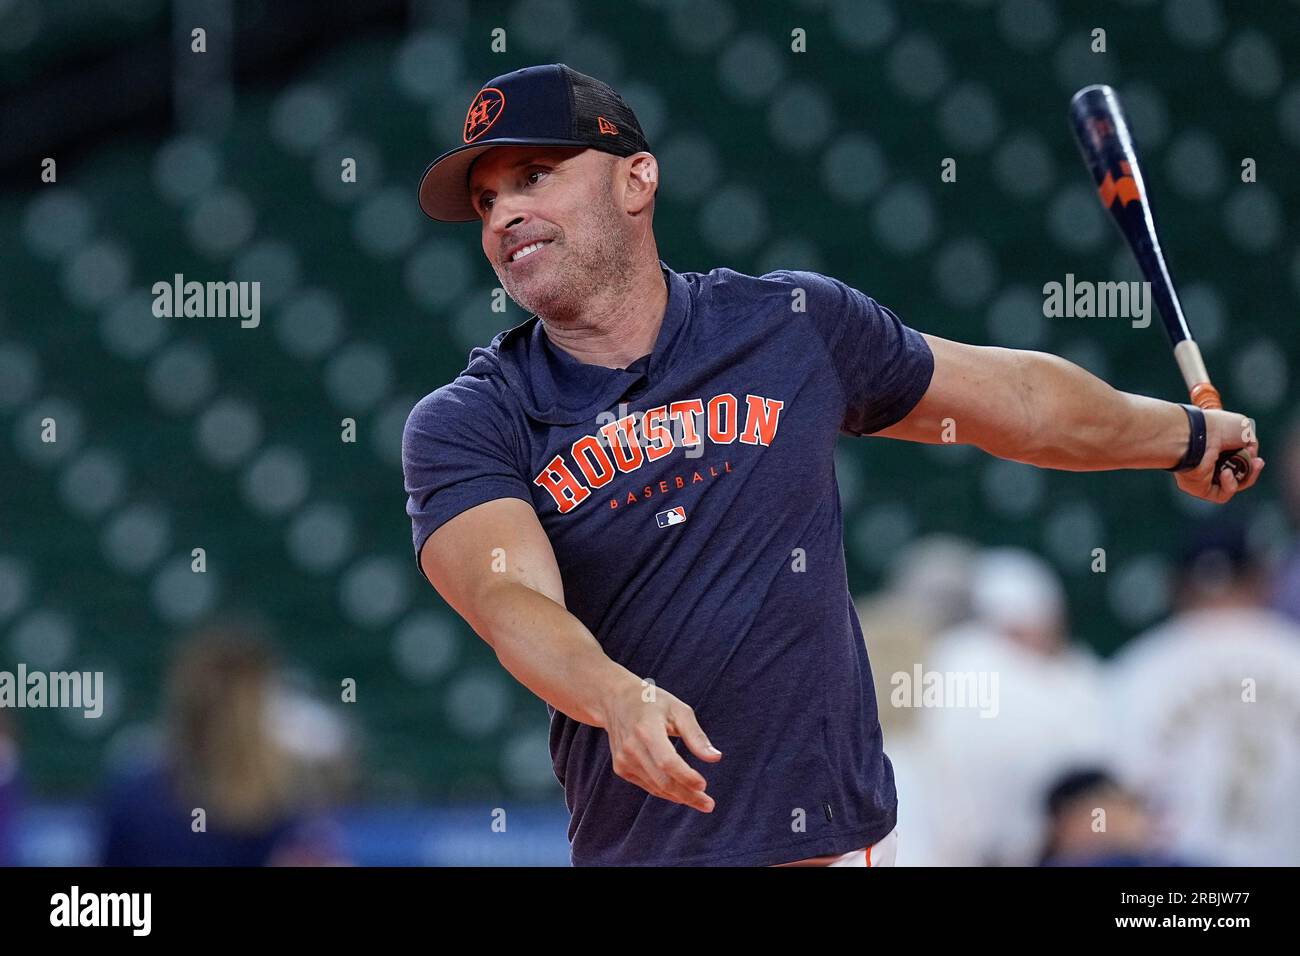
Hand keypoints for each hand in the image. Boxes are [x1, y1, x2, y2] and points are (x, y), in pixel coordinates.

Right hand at [600, 680, 721, 811]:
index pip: (666, 761)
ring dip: (680, 797)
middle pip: (662, 780)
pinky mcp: (621, 767)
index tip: (703, 785)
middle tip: (709, 804)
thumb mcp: (678, 710)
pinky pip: (648, 785)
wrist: (615, 700)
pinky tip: (682, 793)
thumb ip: (696, 736)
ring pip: (656, 787)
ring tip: (702, 802)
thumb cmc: (653, 702)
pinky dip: (666, 791)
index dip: (685, 776)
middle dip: (688, 795)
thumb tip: (715, 758)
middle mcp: (631, 747)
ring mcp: (624, 759)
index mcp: (646, 729)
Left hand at [1173, 408, 1263, 503]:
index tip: (1258, 458)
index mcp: (1219, 448)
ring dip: (1246, 478)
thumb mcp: (1244, 429)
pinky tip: (1227, 472)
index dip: (1251, 462)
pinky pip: (1221, 495)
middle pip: (1238, 476)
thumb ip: (1251, 444)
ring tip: (1249, 465)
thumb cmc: (1219, 428)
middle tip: (1258, 462)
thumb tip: (1250, 458)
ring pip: (1233, 487)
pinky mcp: (1199, 488)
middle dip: (1252, 471)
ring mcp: (1204, 476)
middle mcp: (1210, 463)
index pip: (1239, 462)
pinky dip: (1229, 485)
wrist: (1199, 435)